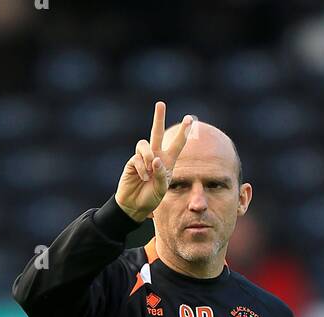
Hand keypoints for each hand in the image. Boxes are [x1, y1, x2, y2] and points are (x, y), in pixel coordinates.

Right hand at [115, 101, 192, 222]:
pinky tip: (143, 177)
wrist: (134, 205)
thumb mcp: (161, 189)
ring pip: (145, 143)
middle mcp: (155, 156)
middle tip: (160, 104)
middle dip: (158, 118)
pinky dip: (142, 168)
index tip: (190, 119)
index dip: (183, 132)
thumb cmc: (150, 198)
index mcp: (167, 162)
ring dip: (148, 156)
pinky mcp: (133, 161)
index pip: (177, 144)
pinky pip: (138, 158)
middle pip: (156, 132)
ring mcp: (143, 158)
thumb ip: (160, 175)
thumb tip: (154, 159)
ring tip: (149, 170)